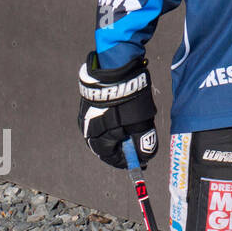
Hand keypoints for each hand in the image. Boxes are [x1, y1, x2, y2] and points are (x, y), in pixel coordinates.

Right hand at [77, 52, 158, 168]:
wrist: (115, 69)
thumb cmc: (128, 99)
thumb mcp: (141, 124)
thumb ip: (143, 143)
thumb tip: (145, 156)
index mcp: (97, 139)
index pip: (113, 158)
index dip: (129, 161)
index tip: (142, 161)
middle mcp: (87, 129)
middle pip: (108, 145)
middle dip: (125, 146)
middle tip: (141, 144)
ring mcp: (87, 115)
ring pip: (106, 131)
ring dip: (121, 132)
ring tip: (136, 127)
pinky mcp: (90, 103)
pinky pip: (104, 118)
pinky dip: (116, 121)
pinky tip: (127, 115)